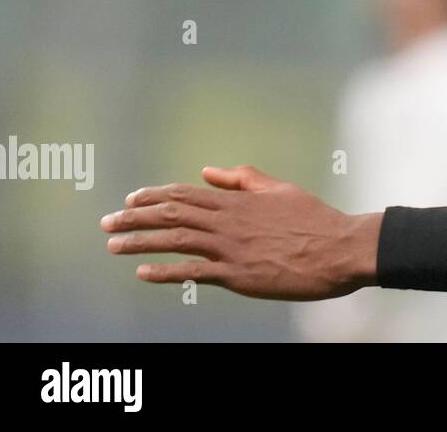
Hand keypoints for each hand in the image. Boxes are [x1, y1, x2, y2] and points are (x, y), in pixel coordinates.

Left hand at [100, 165, 382, 300]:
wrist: (339, 249)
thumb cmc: (315, 219)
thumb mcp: (281, 190)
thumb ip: (245, 179)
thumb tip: (209, 170)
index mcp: (239, 200)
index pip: (186, 194)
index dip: (154, 195)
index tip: (130, 199)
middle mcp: (229, 221)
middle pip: (172, 214)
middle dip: (134, 217)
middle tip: (106, 221)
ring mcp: (232, 248)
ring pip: (175, 240)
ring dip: (139, 240)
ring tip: (112, 244)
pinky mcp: (238, 275)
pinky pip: (193, 272)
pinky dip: (165, 271)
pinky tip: (142, 271)